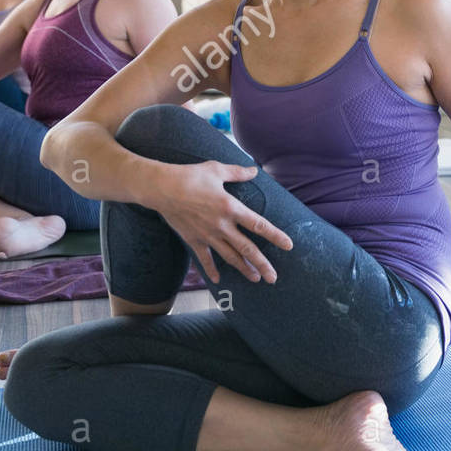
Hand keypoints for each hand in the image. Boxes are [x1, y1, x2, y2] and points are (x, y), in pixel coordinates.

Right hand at [149, 161, 293, 284]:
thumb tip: (254, 170)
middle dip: (262, 264)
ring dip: (244, 269)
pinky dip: (212, 270)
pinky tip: (219, 281)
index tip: (289, 246)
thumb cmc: (190, 176)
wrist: (161, 188)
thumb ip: (237, 173)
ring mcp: (207, 235)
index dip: (275, 236)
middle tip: (274, 278)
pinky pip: (205, 259)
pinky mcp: (193, 240)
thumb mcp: (216, 170)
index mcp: (231, 207)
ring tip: (256, 279)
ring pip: (230, 256)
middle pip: (247, 248)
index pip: (259, 225)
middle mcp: (222, 225)